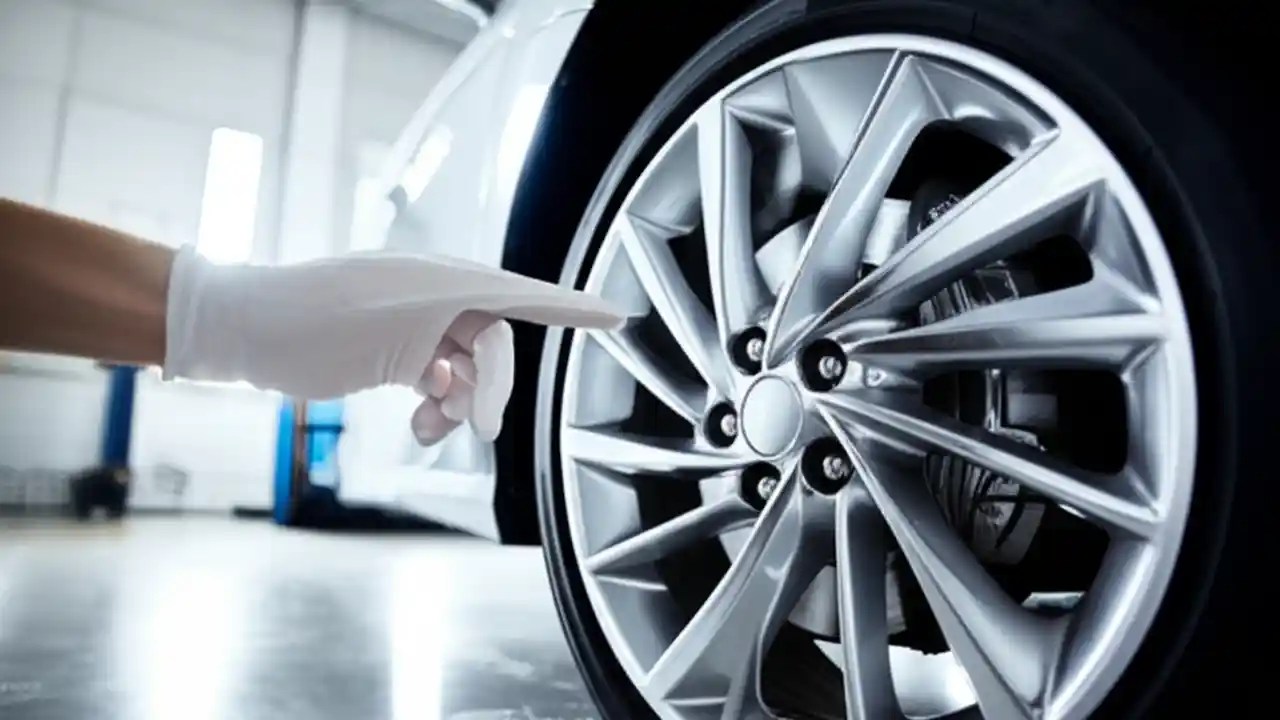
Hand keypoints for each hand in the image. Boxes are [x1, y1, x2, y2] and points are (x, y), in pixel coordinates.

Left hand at [163, 247, 624, 443]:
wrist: (244, 330)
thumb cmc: (311, 323)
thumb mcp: (392, 330)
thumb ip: (453, 342)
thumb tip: (488, 367)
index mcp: (444, 278)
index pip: (525, 294)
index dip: (574, 310)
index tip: (617, 319)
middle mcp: (437, 296)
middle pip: (497, 345)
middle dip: (493, 389)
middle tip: (481, 431)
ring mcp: (418, 323)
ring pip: (470, 371)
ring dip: (459, 404)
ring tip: (429, 429)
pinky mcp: (399, 350)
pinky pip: (441, 382)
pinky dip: (437, 407)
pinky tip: (419, 424)